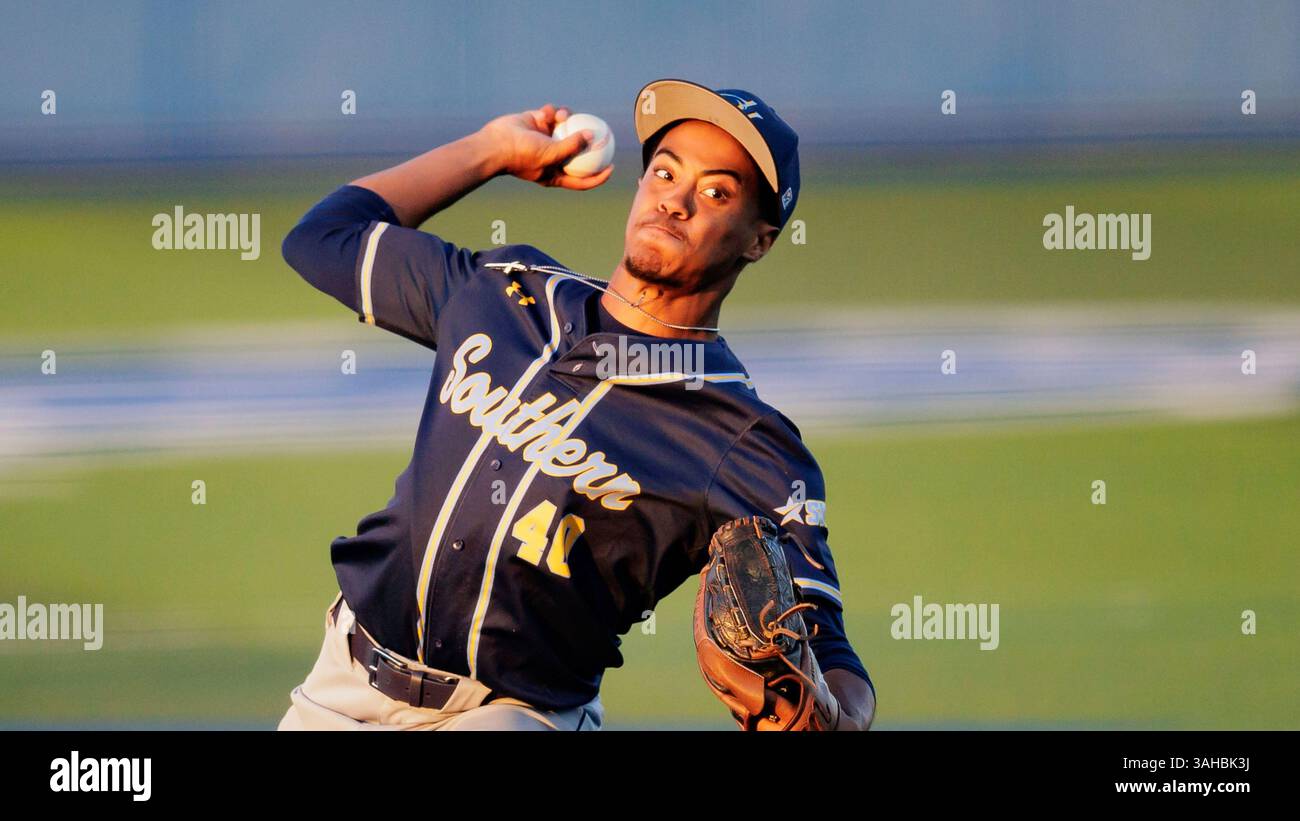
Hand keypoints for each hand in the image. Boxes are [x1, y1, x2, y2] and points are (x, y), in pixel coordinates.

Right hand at [479, 103, 613, 189]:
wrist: (494, 144)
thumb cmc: (522, 155)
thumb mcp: (551, 154)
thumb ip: (573, 146)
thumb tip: (592, 136)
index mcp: (555, 172)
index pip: (581, 179)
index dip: (598, 176)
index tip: (611, 166)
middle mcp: (551, 156)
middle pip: (577, 149)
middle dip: (589, 140)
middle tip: (604, 132)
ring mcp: (544, 139)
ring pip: (566, 126)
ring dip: (566, 119)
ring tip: (561, 116)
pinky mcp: (536, 123)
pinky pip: (551, 114)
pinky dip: (550, 113)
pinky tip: (546, 112)